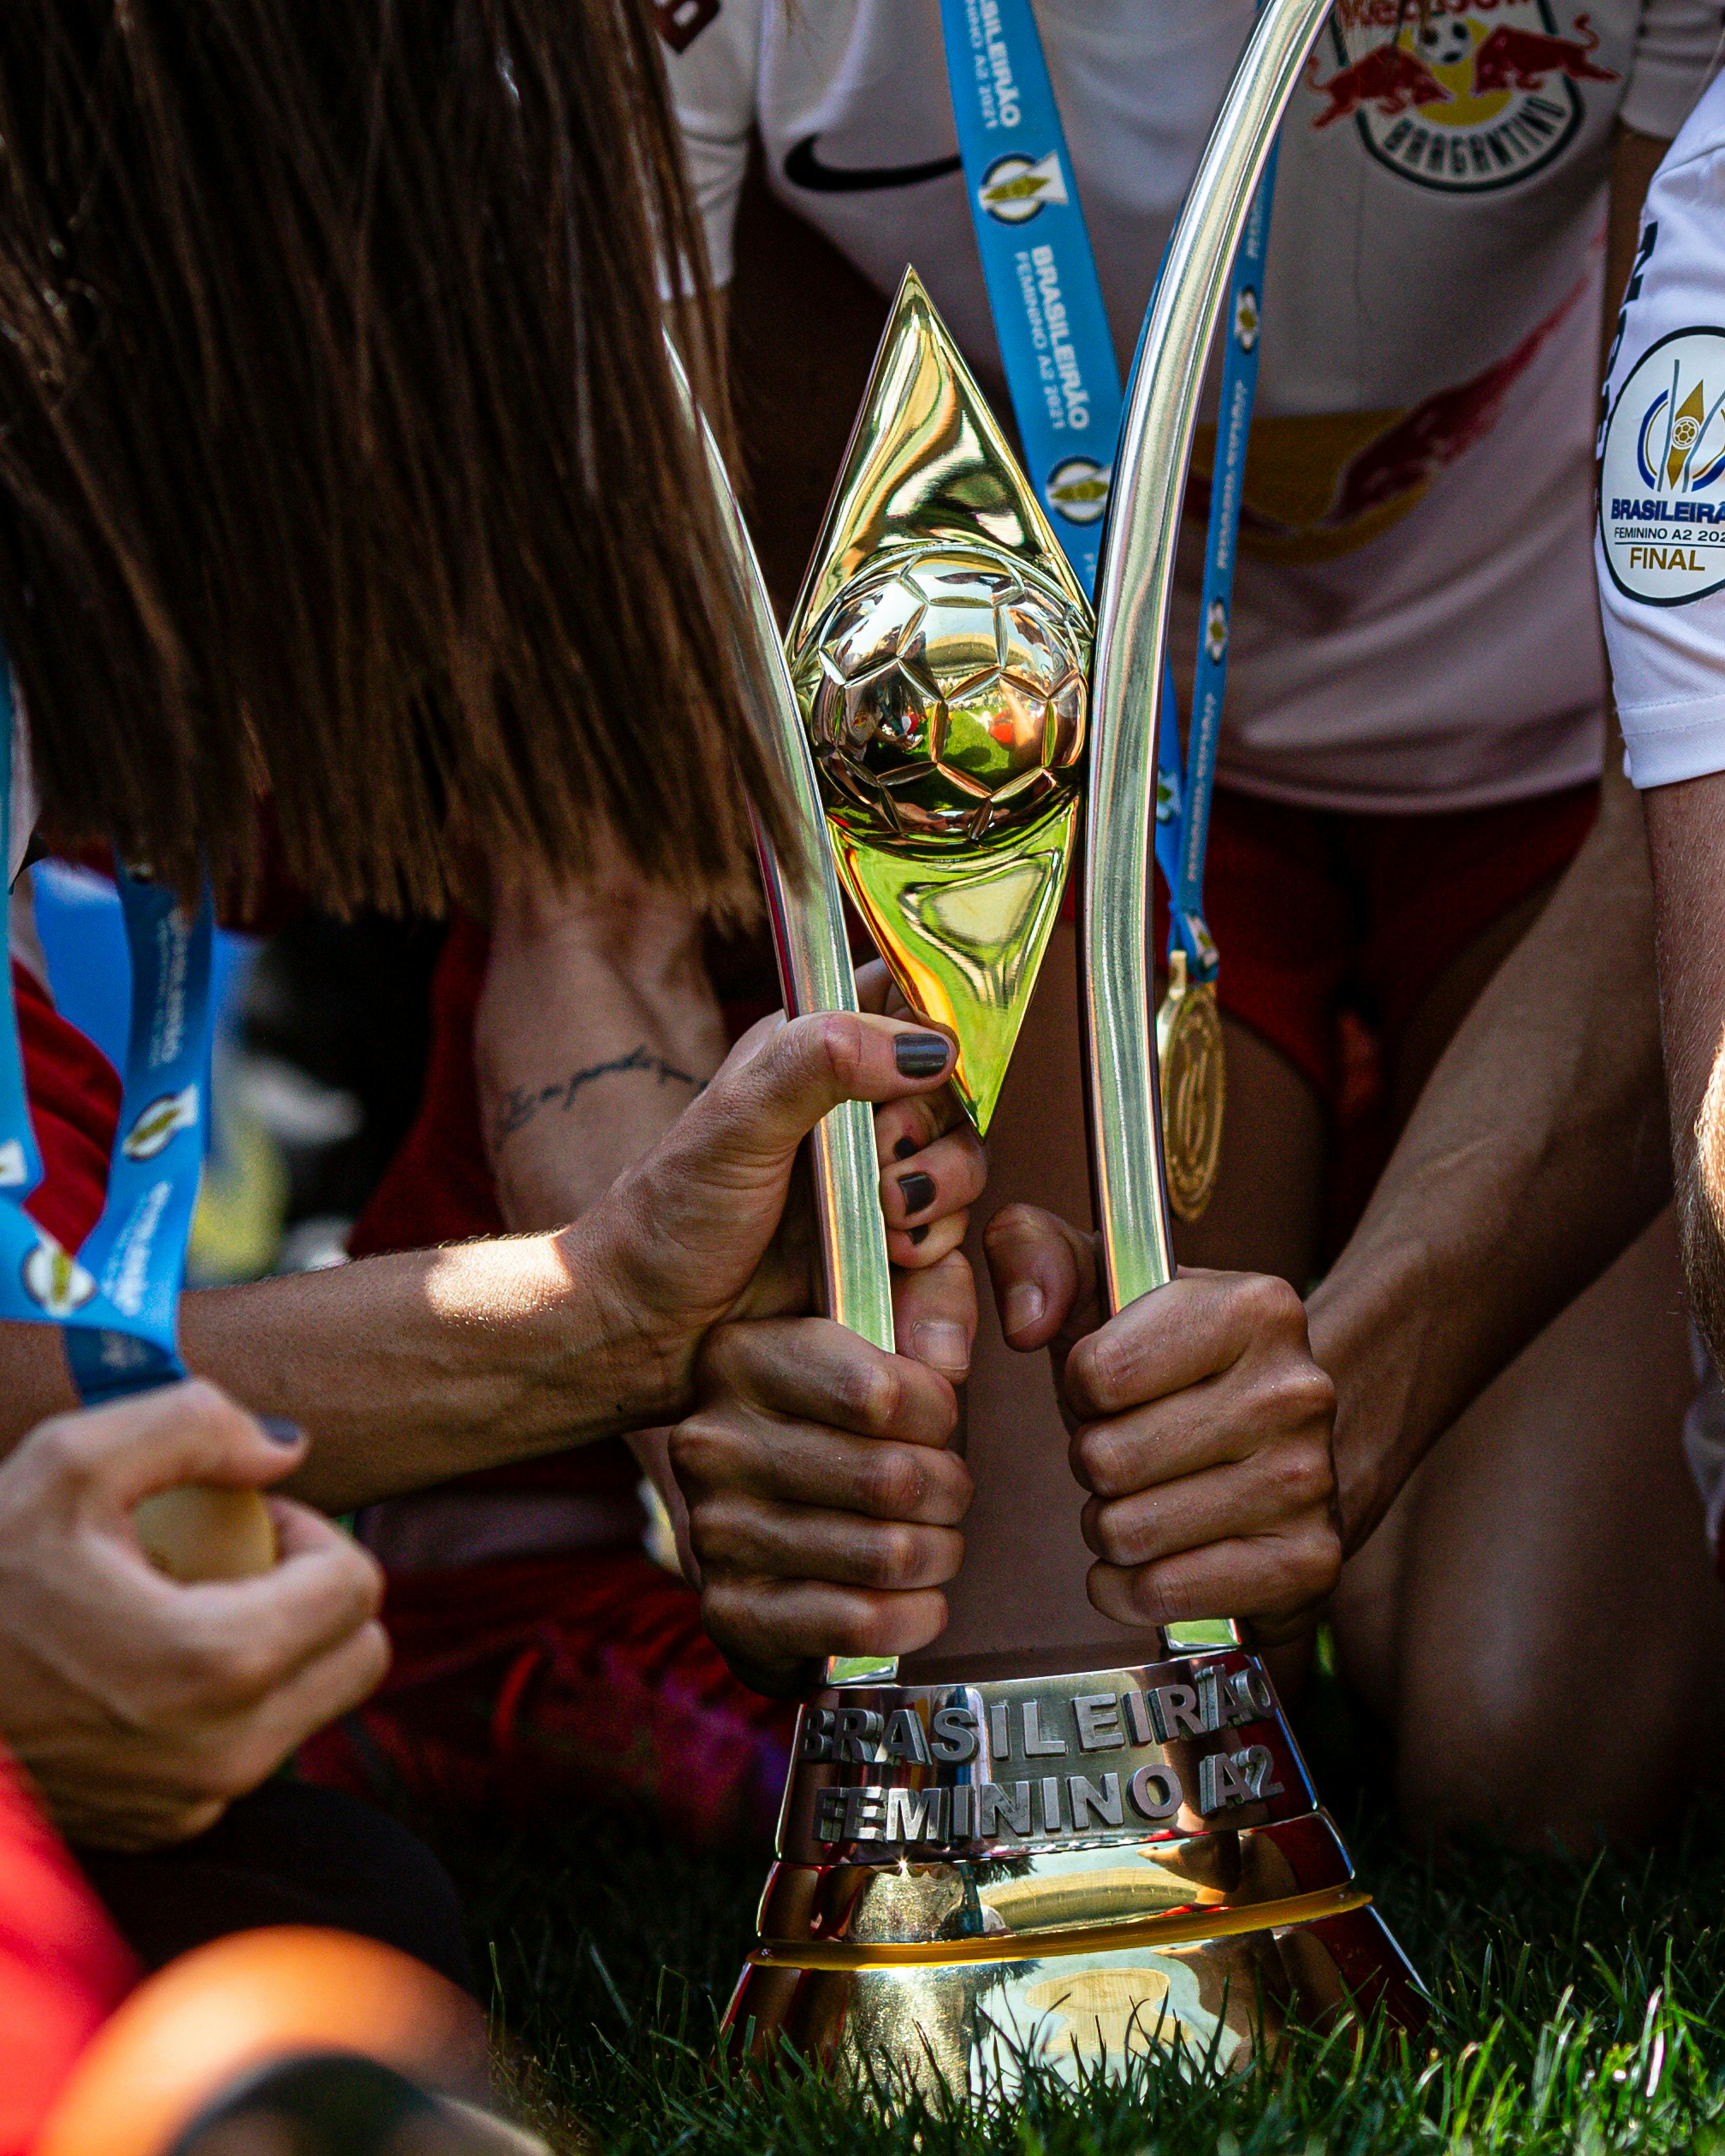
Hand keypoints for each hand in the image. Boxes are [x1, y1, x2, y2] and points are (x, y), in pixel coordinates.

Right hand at [0, 1381, 388, 1849]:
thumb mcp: (70, 1460)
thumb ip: (195, 1424)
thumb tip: (286, 1447)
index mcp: (221, 1663)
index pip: (359, 1585)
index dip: (312, 1531)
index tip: (245, 1515)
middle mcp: (226, 1751)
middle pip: (358, 1654)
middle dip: (315, 1594)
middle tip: (233, 1559)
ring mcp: (196, 1800)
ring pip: (310, 1704)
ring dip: (276, 1647)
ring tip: (182, 1605)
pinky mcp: (166, 1827)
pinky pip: (249, 1750)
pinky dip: (229, 1703)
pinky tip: (147, 1665)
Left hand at [577, 1002, 982, 1423]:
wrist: (654, 1323)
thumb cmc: (673, 1213)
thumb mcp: (736, 1120)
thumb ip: (818, 1062)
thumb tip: (924, 1047)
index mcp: (812, 1050)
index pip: (904, 995)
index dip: (934, 1022)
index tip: (931, 1064)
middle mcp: (853, 1105)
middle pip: (950, 1087)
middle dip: (935, 1127)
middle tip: (887, 1160)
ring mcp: (875, 1175)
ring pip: (962, 1159)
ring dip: (943, 1188)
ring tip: (889, 1217)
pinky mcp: (886, 1239)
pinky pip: (950, 1229)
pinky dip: (937, 1242)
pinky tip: (896, 1255)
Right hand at [668, 1251, 975, 1693]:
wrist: (762, 1514)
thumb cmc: (841, 1414)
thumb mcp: (879, 1325)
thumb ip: (928, 1296)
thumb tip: (948, 1357)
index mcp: (739, 1356)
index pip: (878, 1393)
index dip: (938, 1413)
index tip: (937, 1418)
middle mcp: (711, 1442)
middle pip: (891, 1480)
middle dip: (949, 1489)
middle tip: (946, 1487)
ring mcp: (714, 1532)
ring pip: (887, 1554)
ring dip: (939, 1551)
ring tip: (933, 1537)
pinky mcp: (731, 1615)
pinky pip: (860, 1623)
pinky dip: (915, 1615)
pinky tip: (918, 1597)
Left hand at [984, 1206, 1340, 1644]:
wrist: (1278, 1436)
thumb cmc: (1167, 1360)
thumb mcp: (1099, 1283)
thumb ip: (1033, 1251)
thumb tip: (1024, 1320)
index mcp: (1255, 1308)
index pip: (1098, 1374)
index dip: (1082, 1388)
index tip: (1114, 1386)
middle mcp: (1297, 1392)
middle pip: (1108, 1460)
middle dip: (1095, 1460)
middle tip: (1130, 1448)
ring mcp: (1310, 1482)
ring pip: (1128, 1533)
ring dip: (1111, 1524)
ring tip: (1149, 1494)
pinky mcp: (1307, 1564)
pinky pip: (1163, 1594)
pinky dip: (1136, 1586)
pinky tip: (1159, 1554)